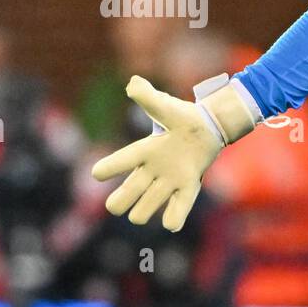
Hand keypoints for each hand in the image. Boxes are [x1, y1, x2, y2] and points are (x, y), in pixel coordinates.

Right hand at [91, 75, 252, 231]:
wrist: (210, 128)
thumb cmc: (183, 117)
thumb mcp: (167, 107)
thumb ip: (149, 97)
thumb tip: (134, 84)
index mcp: (145, 150)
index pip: (123, 160)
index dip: (109, 167)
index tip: (97, 173)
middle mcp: (152, 170)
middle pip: (127, 194)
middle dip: (120, 202)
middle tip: (118, 204)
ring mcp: (169, 181)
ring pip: (146, 207)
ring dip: (143, 212)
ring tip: (143, 213)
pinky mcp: (187, 188)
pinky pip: (177, 211)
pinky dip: (173, 219)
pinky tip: (171, 222)